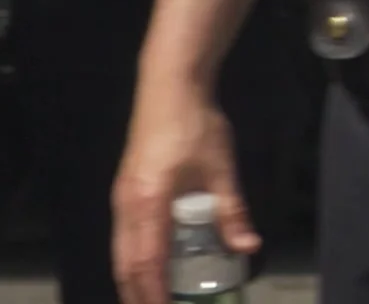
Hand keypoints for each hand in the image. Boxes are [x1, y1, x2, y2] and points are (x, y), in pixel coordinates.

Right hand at [109, 87, 250, 303]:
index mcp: (148, 203)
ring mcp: (122, 199)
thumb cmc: (195, 125)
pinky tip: (152, 269)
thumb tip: (247, 247)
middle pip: (125, 265)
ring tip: (154, 300)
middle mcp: (127, 206)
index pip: (146, 263)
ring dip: (135, 281)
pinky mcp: (125, 192)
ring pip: (121, 254)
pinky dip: (135, 261)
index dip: (154, 294)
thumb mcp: (221, 168)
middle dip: (139, 296)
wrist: (169, 87)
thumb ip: (231, 210)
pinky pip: (124, 238)